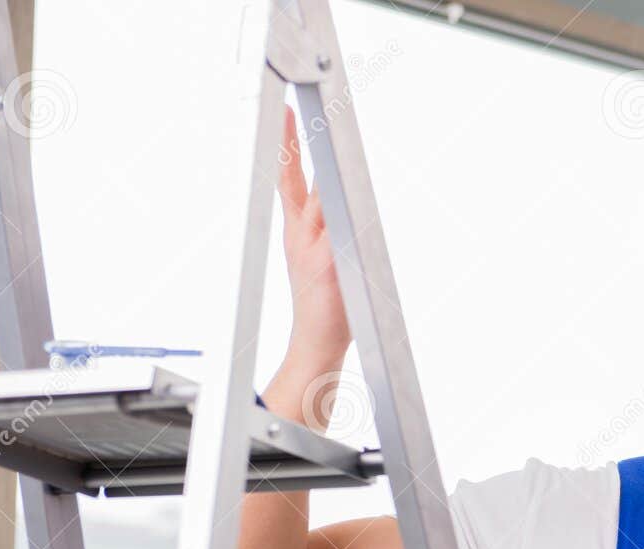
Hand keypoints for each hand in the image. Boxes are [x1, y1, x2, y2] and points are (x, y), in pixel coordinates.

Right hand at [278, 104, 349, 364]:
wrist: (315, 342)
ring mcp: (314, 247)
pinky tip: (358, 202)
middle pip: (302, 178)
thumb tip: (343, 199)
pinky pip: (345, 231)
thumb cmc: (323, 301)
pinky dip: (351, 217)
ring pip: (326, 200)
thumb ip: (325, 227)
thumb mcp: (317, 256)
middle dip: (300, 143)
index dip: (285, 143)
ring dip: (333, 177)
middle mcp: (300, 233)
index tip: (285, 111)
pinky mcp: (330, 264)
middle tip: (308, 109)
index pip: (287, 176)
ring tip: (330, 137)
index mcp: (296, 229)